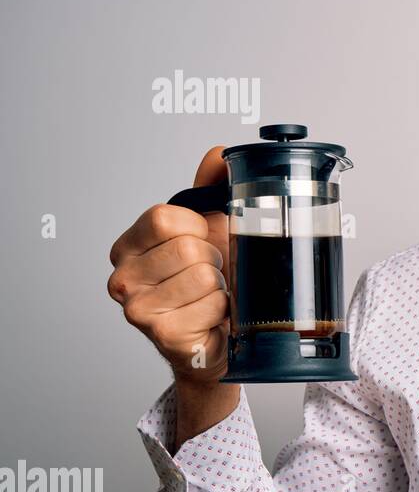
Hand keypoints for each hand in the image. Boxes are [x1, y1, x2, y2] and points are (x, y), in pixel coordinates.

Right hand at [107, 146, 231, 386]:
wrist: (216, 338)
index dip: (197, 227)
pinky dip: (223, 310)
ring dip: (219, 285)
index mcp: (128, 246)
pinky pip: (212, 304)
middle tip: (208, 275)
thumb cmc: (208, 284)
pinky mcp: (161, 334)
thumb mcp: (210, 230)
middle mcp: (123, 277)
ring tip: (208, 296)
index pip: (163, 217)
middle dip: (212, 259)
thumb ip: (210, 190)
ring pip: (202, 275)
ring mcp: (137, 309)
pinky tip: (210, 317)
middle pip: (187, 247)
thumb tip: (219, 154)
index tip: (201, 241)